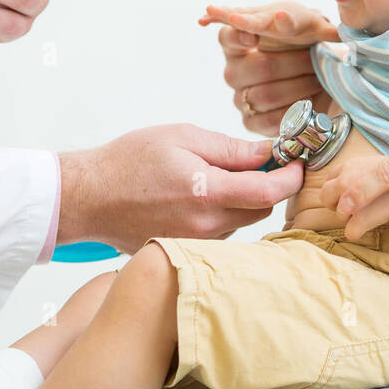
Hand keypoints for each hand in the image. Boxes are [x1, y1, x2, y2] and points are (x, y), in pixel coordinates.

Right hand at [56, 123, 304, 252]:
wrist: (90, 196)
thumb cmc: (130, 161)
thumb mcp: (183, 137)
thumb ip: (230, 148)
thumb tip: (268, 152)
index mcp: (208, 193)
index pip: (270, 192)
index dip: (292, 177)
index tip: (298, 162)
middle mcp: (206, 225)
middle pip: (261, 209)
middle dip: (267, 185)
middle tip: (257, 161)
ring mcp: (196, 243)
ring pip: (240, 221)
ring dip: (241, 199)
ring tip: (211, 176)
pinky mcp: (186, 251)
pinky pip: (219, 232)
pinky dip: (220, 213)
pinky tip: (196, 196)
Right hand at [200, 1, 339, 135]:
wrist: (321, 78)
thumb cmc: (305, 45)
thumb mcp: (304, 26)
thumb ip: (293, 19)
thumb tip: (282, 17)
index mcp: (238, 43)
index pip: (227, 37)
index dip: (239, 37)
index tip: (255, 37)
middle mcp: (233, 71)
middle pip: (258, 66)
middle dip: (293, 63)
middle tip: (315, 58)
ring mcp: (240, 98)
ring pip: (267, 94)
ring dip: (299, 86)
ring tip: (318, 79)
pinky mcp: (251, 122)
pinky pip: (270, 120)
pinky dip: (294, 111)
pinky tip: (309, 101)